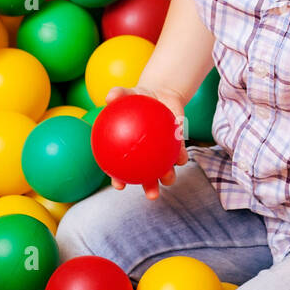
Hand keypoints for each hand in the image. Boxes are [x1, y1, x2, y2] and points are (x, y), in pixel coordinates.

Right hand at [103, 84, 189, 200]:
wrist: (160, 94)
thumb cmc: (137, 97)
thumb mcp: (127, 94)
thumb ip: (118, 95)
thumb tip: (109, 97)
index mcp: (130, 151)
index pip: (121, 170)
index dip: (119, 180)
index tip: (119, 186)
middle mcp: (146, 156)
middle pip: (147, 177)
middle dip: (150, 188)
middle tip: (151, 195)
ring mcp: (163, 152)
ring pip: (166, 170)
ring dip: (168, 177)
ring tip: (168, 179)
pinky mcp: (178, 145)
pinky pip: (179, 152)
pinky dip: (180, 156)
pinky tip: (181, 157)